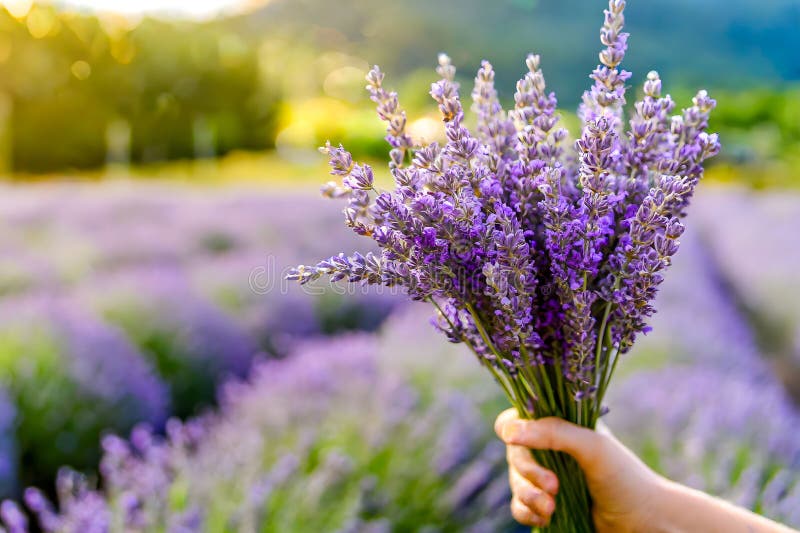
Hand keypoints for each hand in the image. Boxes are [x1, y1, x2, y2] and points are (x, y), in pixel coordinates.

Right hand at [494, 408, 663, 531]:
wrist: (642, 520)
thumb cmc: (624, 477)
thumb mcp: (593, 447)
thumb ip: (554, 433)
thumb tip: (511, 431)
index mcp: (559, 426)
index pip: (518, 417)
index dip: (512, 428)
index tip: (516, 441)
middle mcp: (549, 449)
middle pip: (514, 453)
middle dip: (528, 472)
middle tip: (553, 486)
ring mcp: (546, 477)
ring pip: (515, 481)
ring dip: (529, 495)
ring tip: (552, 508)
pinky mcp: (545, 503)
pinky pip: (519, 506)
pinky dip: (527, 512)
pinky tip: (546, 517)